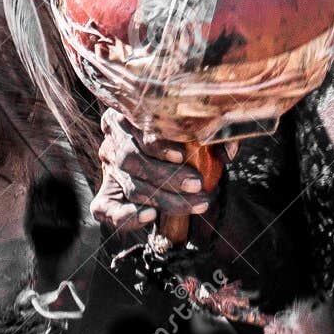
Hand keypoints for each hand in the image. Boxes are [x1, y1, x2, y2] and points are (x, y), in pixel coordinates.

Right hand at [91, 109, 219, 234]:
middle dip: (166, 175)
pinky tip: (150, 217)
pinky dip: (128, 216)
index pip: (135, 128)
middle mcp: (114, 141)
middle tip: (196, 184)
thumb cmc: (187, 145)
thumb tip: (228, 152)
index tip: (181, 154)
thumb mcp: (199, 133)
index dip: (157, 143)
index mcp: (130, 116)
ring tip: (196, 203)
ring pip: (131, 186)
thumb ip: (213, 137)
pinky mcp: (105, 197)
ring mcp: (109, 170)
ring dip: (164, 199)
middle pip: (131, 159)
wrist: (178, 171)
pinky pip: (108, 210)